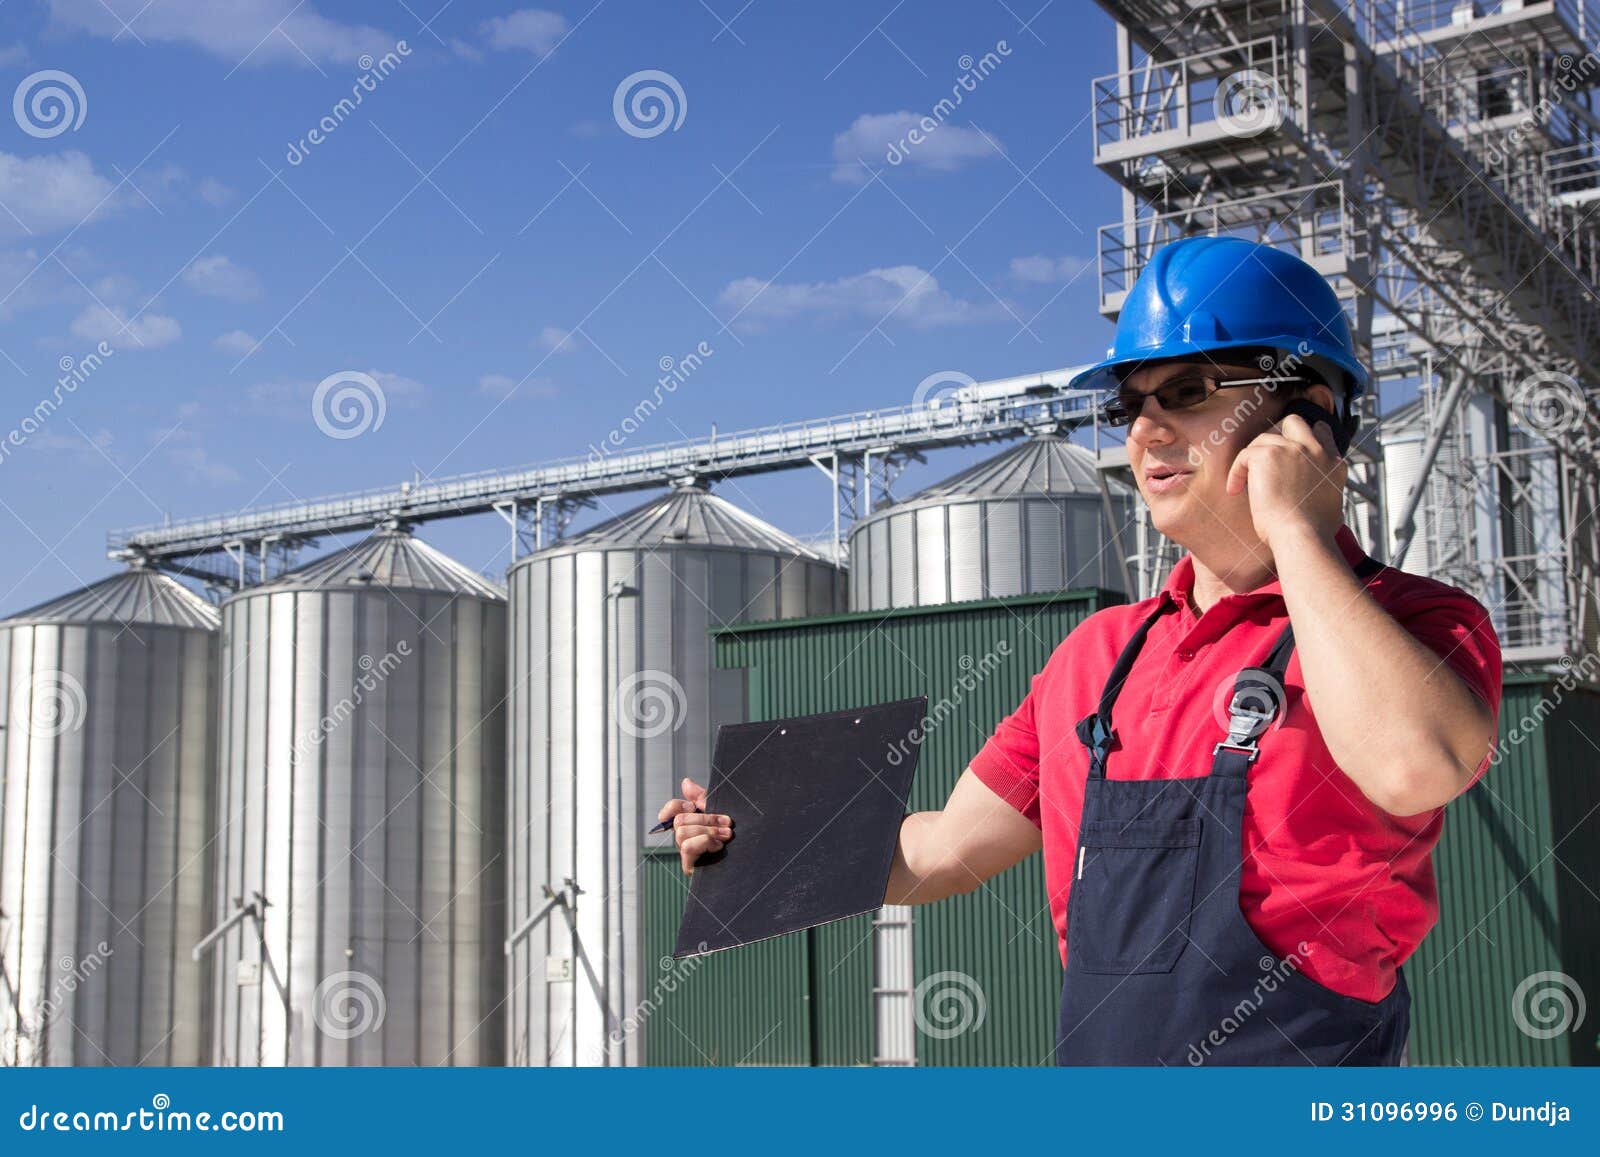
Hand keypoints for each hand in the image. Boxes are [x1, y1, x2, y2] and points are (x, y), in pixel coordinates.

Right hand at [657, 777, 733, 875]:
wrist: (746, 859)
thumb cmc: (731, 834)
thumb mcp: (719, 812)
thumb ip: (702, 798)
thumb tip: (686, 782)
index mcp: (689, 823)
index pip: (671, 811)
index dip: (674, 806)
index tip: (692, 806)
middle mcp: (684, 837)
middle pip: (679, 820)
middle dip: (706, 819)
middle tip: (728, 822)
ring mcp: (685, 853)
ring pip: (682, 833)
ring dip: (708, 831)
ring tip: (726, 834)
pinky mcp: (689, 866)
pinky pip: (687, 847)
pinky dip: (704, 842)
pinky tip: (718, 846)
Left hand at [1225, 412, 1345, 551]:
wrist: (1302, 536)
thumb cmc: (1314, 532)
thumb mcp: (1332, 504)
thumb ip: (1323, 487)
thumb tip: (1315, 493)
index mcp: (1333, 462)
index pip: (1321, 432)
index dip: (1303, 438)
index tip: (1289, 450)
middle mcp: (1315, 450)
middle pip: (1294, 422)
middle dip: (1276, 434)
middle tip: (1263, 457)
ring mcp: (1292, 449)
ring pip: (1264, 438)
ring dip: (1253, 457)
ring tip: (1245, 482)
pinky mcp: (1267, 455)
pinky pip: (1245, 454)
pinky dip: (1237, 471)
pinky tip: (1235, 489)